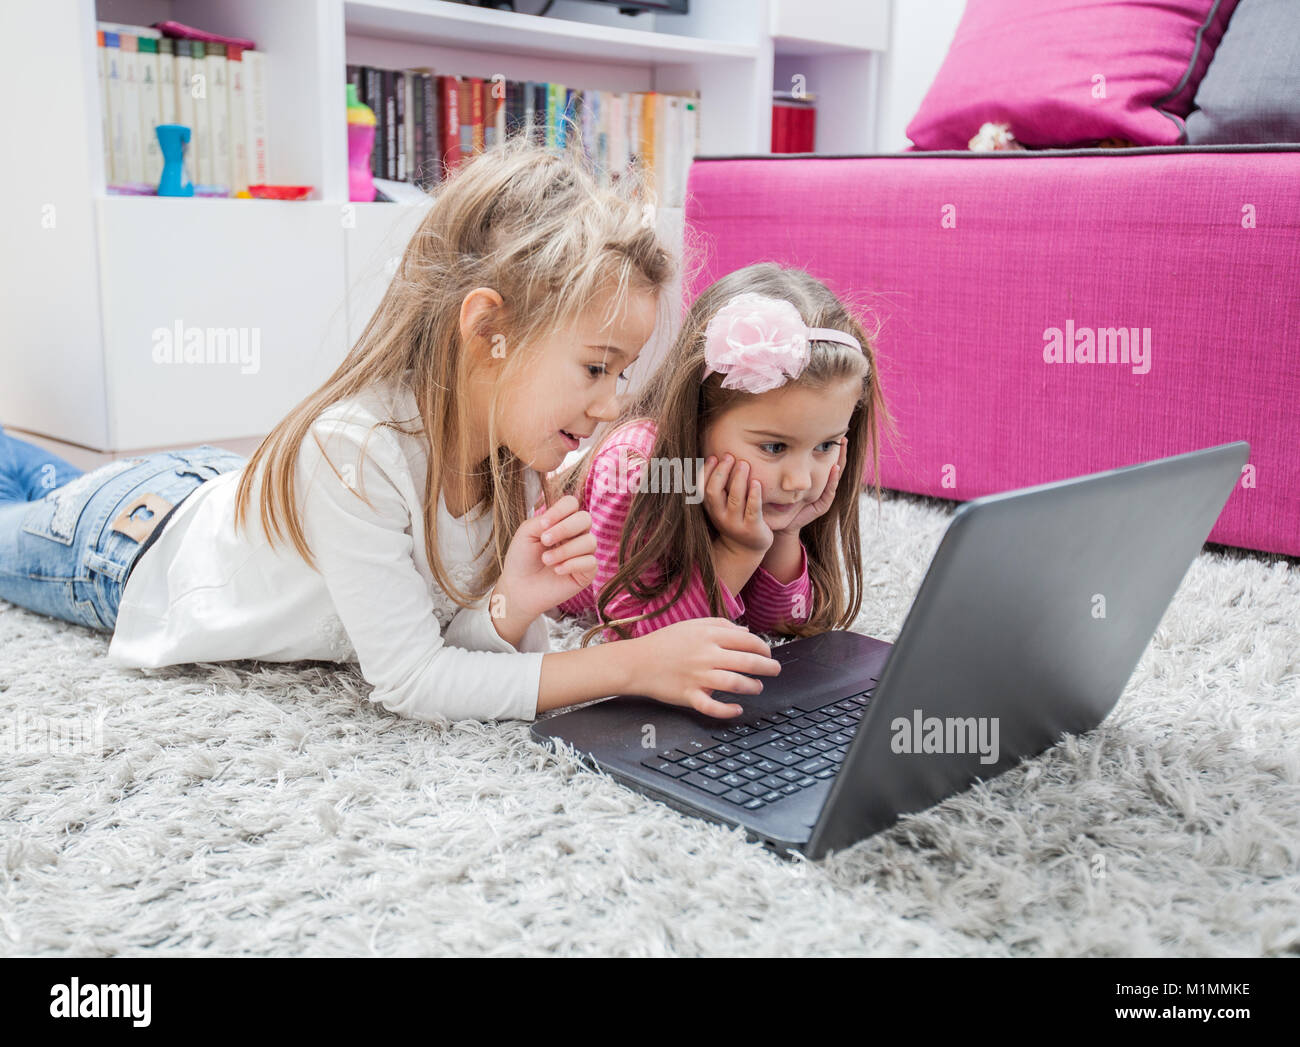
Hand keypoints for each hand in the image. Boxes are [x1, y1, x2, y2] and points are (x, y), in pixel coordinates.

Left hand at [492, 495, 595, 639]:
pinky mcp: (587, 572)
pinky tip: (557, 570)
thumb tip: (560, 520)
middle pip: (585, 519)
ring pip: (589, 542)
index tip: (542, 524)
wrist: (518, 586)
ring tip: (546, 560)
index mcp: (561, 521)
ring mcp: (583, 553)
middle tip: (545, 540)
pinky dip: (572, 565)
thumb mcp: (526, 532)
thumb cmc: (521, 558)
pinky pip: (590, 562)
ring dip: (565, 550)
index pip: (572, 504)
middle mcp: (576, 534)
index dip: (560, 510)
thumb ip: (543, 520)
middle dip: (564, 528)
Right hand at [628, 618, 780, 717]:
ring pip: (736, 684)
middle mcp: (706, 655)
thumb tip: (746, 632)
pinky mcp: (689, 695)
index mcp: (709, 636)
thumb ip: (721, 625)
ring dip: (753, 687)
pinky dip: (727, 710)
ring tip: (757, 687)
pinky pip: (712, 707)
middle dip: (768, 668)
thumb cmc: (666, 642)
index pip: (748, 641)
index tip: (768, 654)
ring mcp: (698, 677)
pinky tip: (737, 709)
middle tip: (775, 670)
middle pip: (748, 662)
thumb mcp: (693, 625)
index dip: (764, 648)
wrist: (637, 662)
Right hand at [699, 453, 773, 554]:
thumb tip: (714, 458)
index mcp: (710, 508)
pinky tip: (756, 483)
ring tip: (744, 464)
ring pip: (734, 499)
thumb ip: (718, 487)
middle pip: (714, 492)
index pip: (702, 488)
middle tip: (730, 456)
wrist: (744, 549)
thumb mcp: (721, 506)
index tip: (713, 456)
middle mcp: (720, 516)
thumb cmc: (733, 520)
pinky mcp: (752, 528)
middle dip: (721, 472)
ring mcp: (735, 523)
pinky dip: (754, 495)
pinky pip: (752, 510)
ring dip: (738, 480)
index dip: (706, 471)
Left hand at [775, 437, 846, 536]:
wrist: (775, 522)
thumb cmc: (775, 498)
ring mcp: (822, 495)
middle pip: (834, 465)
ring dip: (840, 461)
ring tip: (842, 447)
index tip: (831, 431)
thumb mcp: (778, 477)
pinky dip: (833, 480)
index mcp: (813, 478)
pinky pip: (829, 492)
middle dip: (839, 451)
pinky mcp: (821, 506)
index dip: (828, 446)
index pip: (824, 459)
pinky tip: (835, 468)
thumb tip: (773, 438)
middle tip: (842, 436)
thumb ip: (779, 463)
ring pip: (835, 476)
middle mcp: (820, 485)